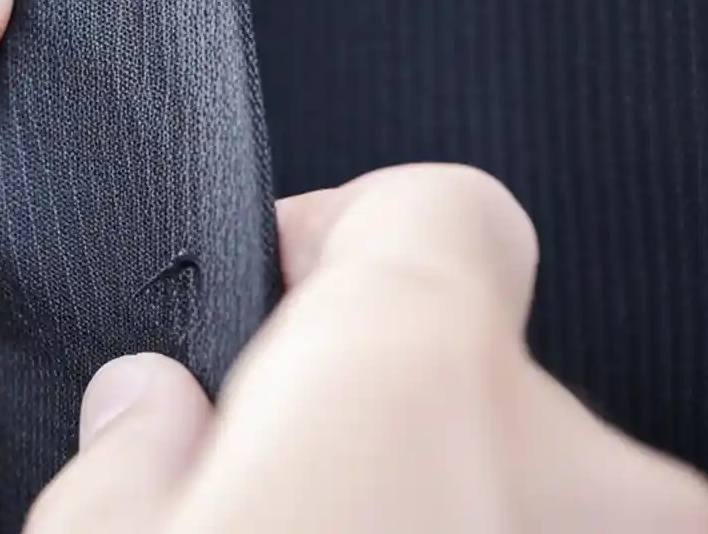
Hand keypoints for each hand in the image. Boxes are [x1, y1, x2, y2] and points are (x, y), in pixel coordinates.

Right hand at [31, 165, 707, 532]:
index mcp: (415, 381)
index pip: (432, 203)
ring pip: (523, 481)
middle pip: (469, 360)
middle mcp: (581, 471)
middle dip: (369, 406)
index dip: (339, 234)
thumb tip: (151, 408)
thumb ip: (126, 451)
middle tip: (262, 486)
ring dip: (433, 503)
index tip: (275, 289)